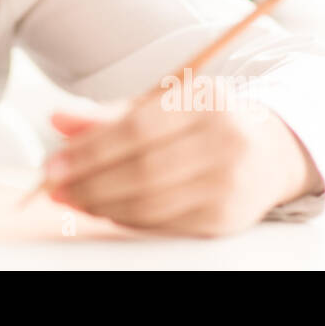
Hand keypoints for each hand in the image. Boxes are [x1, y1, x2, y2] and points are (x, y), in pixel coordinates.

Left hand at [40, 86, 322, 236]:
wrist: (270, 149)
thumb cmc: (204, 120)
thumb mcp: (162, 103)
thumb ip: (109, 114)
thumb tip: (58, 119)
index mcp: (207, 101)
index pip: (138, 129)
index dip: (90, 150)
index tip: (54, 164)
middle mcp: (225, 141)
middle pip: (143, 170)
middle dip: (89, 182)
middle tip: (54, 187)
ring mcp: (230, 184)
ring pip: (151, 203)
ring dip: (102, 205)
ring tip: (73, 199)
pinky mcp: (226, 218)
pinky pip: (164, 224)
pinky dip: (127, 218)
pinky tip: (104, 209)